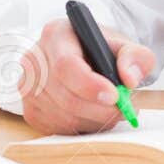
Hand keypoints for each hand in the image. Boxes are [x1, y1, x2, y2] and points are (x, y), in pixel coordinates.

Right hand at [20, 18, 156, 135]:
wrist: (85, 59)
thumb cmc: (101, 50)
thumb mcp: (124, 45)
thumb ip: (135, 56)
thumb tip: (129, 79)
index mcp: (55, 35)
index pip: (66, 65)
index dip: (90, 85)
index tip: (115, 95)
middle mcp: (35, 60)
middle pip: (66, 96)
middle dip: (100, 109)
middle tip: (124, 108)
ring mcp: (29, 87)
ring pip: (65, 117)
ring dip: (95, 119)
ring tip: (110, 108)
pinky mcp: (30, 110)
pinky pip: (59, 129)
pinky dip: (83, 127)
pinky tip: (93, 114)